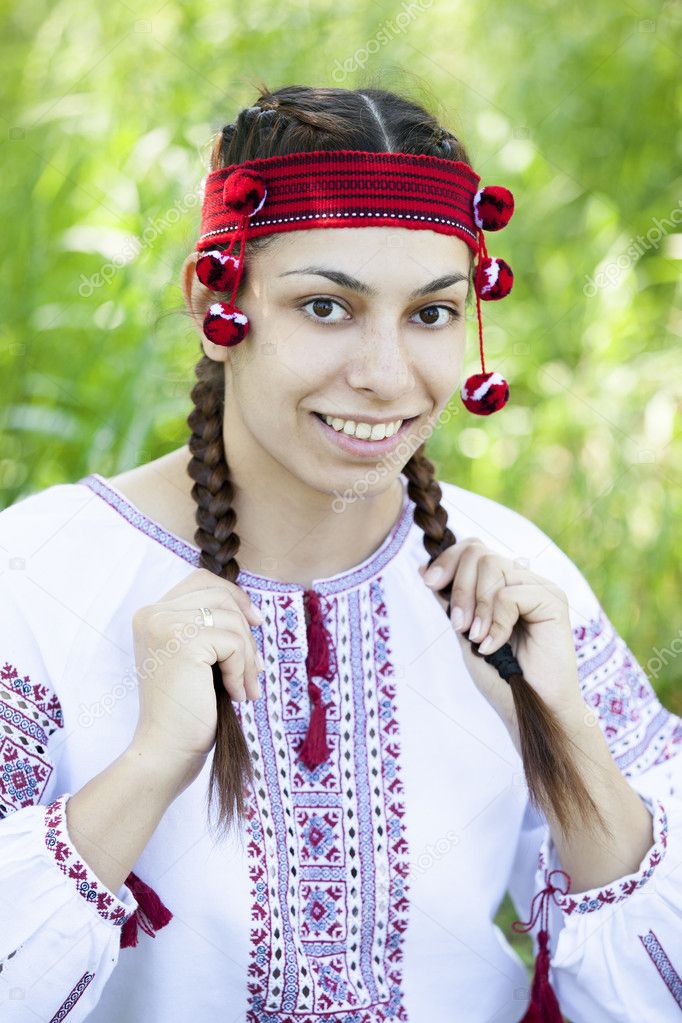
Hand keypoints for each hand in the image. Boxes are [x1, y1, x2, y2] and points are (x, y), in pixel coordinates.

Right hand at [130, 568, 264, 768]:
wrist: (166, 749)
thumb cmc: (186, 708)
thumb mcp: (197, 658)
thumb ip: (212, 629)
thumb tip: (254, 615)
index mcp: (151, 614)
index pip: (201, 581)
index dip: (233, 596)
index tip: (255, 622)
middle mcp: (153, 614)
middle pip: (220, 595)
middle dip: (245, 631)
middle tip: (254, 667)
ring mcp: (165, 625)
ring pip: (232, 619)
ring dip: (247, 657)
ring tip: (245, 688)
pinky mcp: (184, 641)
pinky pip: (234, 643)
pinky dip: (243, 670)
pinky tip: (237, 695)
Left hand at [418, 538, 584, 738]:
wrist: (531, 708)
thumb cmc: (501, 676)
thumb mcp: (465, 632)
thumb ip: (451, 600)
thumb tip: (423, 568)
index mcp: (503, 583)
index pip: (474, 549)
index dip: (447, 560)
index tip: (429, 583)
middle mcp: (523, 580)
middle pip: (479, 553)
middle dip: (459, 588)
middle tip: (458, 625)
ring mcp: (540, 588)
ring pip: (493, 566)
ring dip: (476, 606)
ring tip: (476, 638)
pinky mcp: (553, 601)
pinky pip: (510, 594)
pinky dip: (495, 622)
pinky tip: (494, 645)